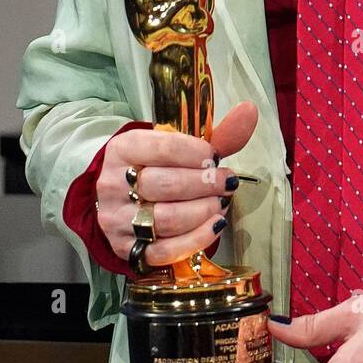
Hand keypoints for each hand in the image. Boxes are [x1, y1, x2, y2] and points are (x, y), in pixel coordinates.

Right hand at [95, 100, 257, 268]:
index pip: (164, 148)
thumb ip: (216, 133)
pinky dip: (196, 239)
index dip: (198, 153)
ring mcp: (117, 219)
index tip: (215, 157)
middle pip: (166, 185)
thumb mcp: (177, 144)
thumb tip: (249, 111)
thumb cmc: (156, 166)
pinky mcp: (127, 248)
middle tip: (225, 182)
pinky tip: (214, 225)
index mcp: (123, 149)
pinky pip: (164, 251)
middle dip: (205, 184)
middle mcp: (114, 184)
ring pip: (166, 219)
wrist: (122, 196)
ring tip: (219, 203)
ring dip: (203, 211)